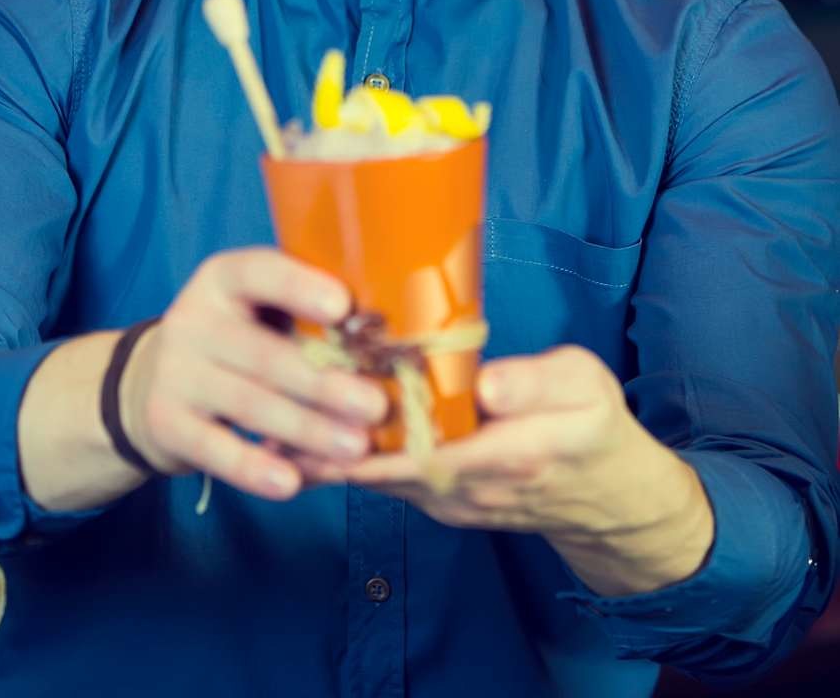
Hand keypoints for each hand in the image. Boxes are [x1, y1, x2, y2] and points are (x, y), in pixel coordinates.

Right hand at [119, 247, 389, 502]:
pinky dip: (254, 468)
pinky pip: (215, 449)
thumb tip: (383, 354)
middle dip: (323, 382)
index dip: (300, 288)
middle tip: (375, 405)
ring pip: (249, 403)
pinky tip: (290, 482)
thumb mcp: (259, 314)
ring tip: (356, 447)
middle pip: (263, 353)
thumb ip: (307, 324)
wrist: (151, 382)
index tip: (344, 307)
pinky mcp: (165, 423)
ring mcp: (175, 372)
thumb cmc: (237, 340)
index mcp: (224, 279)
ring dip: (307, 429)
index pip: (260, 272)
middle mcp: (193, 319)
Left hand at [286, 344, 713, 591]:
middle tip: (273, 400)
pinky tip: (312, 430)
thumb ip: (537, 383)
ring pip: (377, 477)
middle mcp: (466, 488)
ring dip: (330, 451)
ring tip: (274, 412)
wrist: (610, 500)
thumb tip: (486, 382)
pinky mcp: (439, 499)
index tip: (322, 396)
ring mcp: (450, 501)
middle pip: (383, 467)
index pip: (424, 449)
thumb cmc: (596, 428)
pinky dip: (349, 458)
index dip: (369, 430)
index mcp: (504, 456)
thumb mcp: (587, 389)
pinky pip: (386, 480)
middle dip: (328, 439)